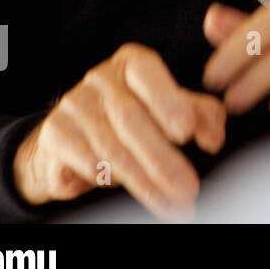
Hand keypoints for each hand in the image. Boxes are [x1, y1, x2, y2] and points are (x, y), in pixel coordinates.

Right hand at [13, 43, 225, 218]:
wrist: (71, 140)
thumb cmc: (132, 119)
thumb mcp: (170, 110)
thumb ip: (200, 116)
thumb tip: (214, 138)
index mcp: (133, 63)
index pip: (148, 74)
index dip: (168, 102)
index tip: (186, 133)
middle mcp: (100, 79)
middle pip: (131, 119)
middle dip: (163, 159)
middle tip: (188, 189)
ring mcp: (73, 105)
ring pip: (111, 148)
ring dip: (145, 182)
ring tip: (172, 205)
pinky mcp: (55, 134)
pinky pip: (87, 163)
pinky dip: (111, 181)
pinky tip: (131, 194)